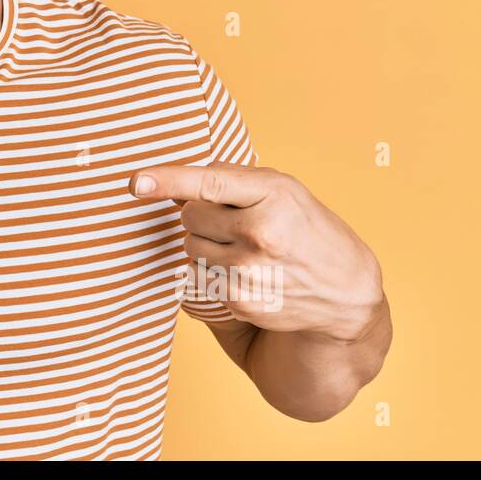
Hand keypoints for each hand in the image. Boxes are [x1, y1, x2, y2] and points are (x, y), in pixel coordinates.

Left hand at [128, 163, 384, 341]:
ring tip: (243, 247)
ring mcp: (248, 270)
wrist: (345, 291)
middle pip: (190, 216)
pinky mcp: (239, 299)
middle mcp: (260, 232)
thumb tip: (172, 182)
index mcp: (273, 195)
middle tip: (235, 222)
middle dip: (202, 216)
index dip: (167, 180)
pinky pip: (196, 274)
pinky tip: (243, 271)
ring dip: (204, 244)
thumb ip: (231, 180)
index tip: (135, 182)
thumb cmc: (307, 229)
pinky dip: (209, 270)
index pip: (208, 183)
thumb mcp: (284, 191)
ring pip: (189, 247)